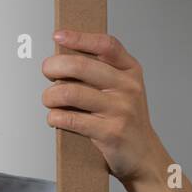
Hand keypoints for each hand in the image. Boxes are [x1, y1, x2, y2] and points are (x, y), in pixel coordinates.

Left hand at [41, 29, 163, 182]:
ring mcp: (120, 110)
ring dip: (49, 96)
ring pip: (69, 93)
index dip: (79, 38)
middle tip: (47, 72)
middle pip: (80, 66)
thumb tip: (62, 56)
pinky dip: (55, 117)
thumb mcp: (123, 88)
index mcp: (131, 71)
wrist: (143, 156)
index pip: (105, 45)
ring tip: (49, 100)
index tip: (59, 35)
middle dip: (53, 67)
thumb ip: (101, 71)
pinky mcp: (110, 132)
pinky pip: (70, 119)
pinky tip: (55, 117)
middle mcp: (128, 87)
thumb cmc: (124, 119)